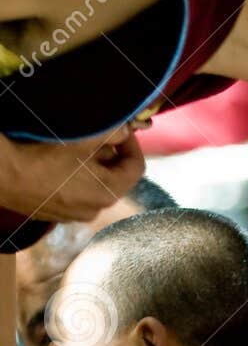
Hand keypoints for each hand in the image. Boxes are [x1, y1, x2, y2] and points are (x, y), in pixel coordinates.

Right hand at [0, 129, 143, 222]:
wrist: (4, 175)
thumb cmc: (44, 156)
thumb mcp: (83, 139)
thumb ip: (112, 133)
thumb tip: (127, 130)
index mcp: (108, 193)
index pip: (136, 168)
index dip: (132, 144)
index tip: (123, 129)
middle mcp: (95, 210)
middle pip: (116, 178)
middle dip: (110, 155)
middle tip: (97, 135)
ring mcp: (74, 215)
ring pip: (95, 186)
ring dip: (92, 167)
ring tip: (76, 148)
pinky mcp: (56, 214)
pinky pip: (75, 194)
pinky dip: (75, 179)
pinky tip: (59, 164)